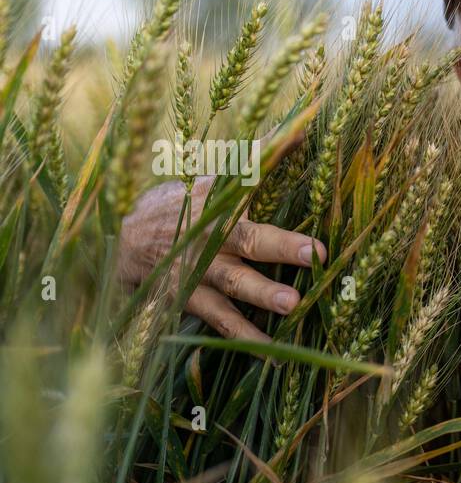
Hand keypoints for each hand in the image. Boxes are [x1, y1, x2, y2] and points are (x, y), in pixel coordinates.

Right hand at [118, 177, 325, 340]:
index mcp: (217, 203)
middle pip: (247, 239)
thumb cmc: (184, 206)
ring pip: (233, 284)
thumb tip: (303, 130)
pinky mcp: (189, 300)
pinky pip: (219, 321)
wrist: (123, 242)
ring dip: (262, 294)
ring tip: (292, 305)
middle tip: (316, 254)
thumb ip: (259, 159)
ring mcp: (197, 271)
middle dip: (282, 247)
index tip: (305, 172)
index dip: (271, 172)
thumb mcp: (214, 178)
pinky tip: (272, 352)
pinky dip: (244, 337)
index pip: (247, 184)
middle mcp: (208, 236)